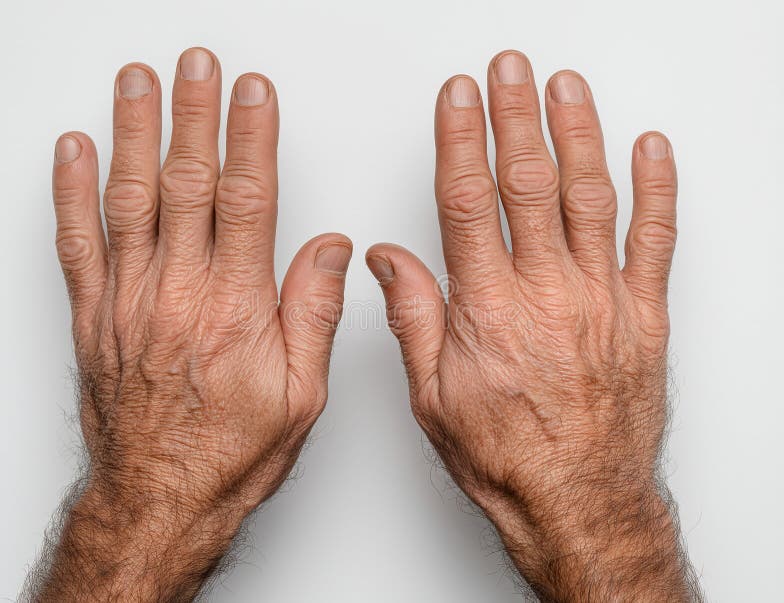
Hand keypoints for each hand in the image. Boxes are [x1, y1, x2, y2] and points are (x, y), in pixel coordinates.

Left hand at [38, 47, 350, 601]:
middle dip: (193, 113)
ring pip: (129, 199)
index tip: (253, 93)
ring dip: (134, 132)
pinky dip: (72, 191)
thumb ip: (315, 313)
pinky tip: (75, 151)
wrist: (159, 498)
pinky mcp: (94, 316)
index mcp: (233, 309)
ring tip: (138, 82)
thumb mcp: (302, 395)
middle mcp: (176, 295)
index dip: (250, 138)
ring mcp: (128, 302)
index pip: (245, 201)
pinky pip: (77, 243)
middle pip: (185, 184)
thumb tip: (332, 250)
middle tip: (196, 63)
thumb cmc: (229, 452)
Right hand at [367, 50, 697, 600]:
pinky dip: (657, 188)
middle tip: (511, 69)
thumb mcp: (433, 396)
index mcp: (489, 311)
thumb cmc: (508, 457)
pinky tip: (650, 149)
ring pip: (591, 197)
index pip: (468, 202)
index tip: (459, 98)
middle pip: (529, 183)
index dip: (462, 140)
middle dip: (517, 115)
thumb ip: (413, 316)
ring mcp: (602, 301)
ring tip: (567, 88)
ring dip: (578, 134)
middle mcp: (548, 295)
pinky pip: (655, 239)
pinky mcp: (644, 316)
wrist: (578, 502)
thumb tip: (388, 259)